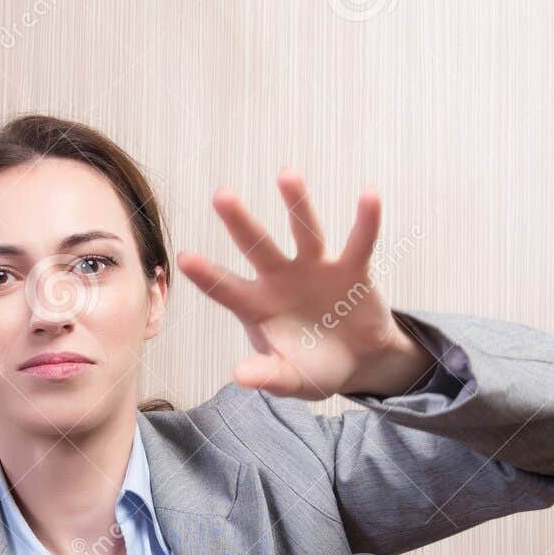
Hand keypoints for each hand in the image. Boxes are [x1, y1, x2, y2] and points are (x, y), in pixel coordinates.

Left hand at [175, 170, 433, 399]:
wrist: (358, 361)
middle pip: (257, 246)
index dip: (207, 276)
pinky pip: (360, 241)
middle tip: (221, 196)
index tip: (184, 257)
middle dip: (240, 222)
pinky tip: (369, 196)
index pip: (225, 289)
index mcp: (257, 307)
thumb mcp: (291, 380)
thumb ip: (268, 377)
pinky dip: (366, 221)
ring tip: (286, 174)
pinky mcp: (352, 268)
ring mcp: (315, 269)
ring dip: (296, 204)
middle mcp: (281, 279)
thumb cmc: (314, 368)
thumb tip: (240, 376)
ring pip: (304, 231)